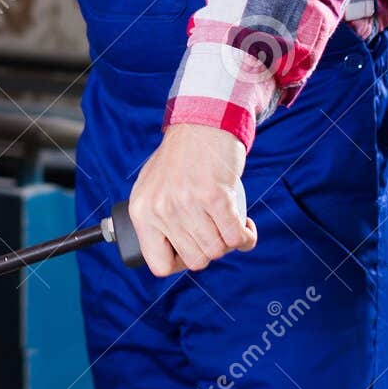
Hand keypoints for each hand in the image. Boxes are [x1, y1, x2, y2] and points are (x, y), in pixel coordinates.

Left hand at [127, 124, 256, 275]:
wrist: (201, 124)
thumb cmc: (179, 158)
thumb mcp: (151, 188)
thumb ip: (155, 219)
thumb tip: (164, 253)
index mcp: (141, 211)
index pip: (158, 264)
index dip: (179, 263)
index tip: (190, 250)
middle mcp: (161, 210)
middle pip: (195, 260)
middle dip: (210, 250)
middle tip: (213, 230)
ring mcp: (187, 204)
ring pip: (217, 250)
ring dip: (229, 242)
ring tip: (228, 224)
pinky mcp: (215, 196)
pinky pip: (236, 237)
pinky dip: (246, 237)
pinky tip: (245, 226)